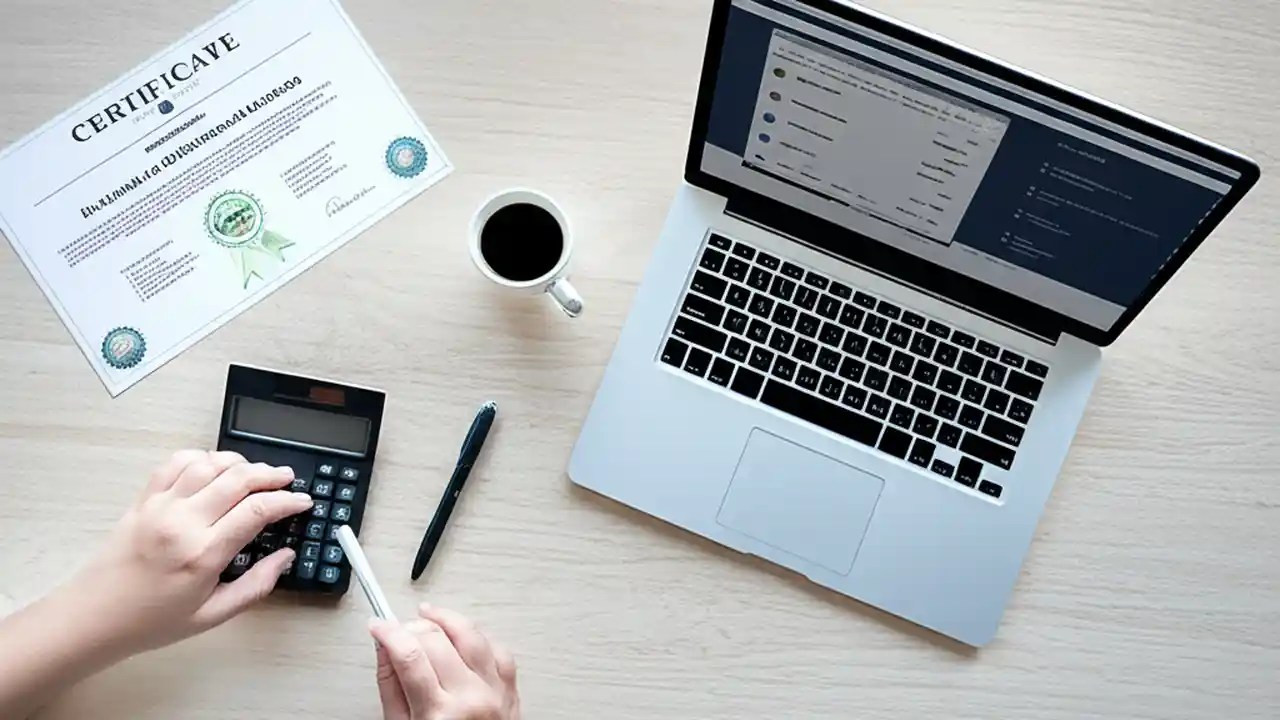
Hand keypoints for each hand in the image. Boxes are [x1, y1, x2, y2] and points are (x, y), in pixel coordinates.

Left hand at [66, 449, 313, 653]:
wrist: (92, 618)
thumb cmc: (150, 621)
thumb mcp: (212, 615)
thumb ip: (255, 586)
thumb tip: (284, 558)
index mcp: (203, 554)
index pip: (257, 511)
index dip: (287, 501)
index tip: (302, 502)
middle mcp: (182, 523)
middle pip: (238, 478)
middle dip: (270, 475)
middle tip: (287, 480)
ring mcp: (159, 507)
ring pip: (208, 463)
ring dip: (238, 462)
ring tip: (255, 472)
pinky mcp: (142, 501)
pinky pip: (175, 464)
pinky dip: (200, 458)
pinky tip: (213, 467)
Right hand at [371, 604, 519, 719]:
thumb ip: (392, 688)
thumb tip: (384, 649)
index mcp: (439, 714)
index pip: (410, 655)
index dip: (389, 632)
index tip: (378, 625)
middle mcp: (471, 699)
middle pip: (438, 640)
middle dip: (412, 626)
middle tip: (398, 628)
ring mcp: (496, 693)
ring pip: (472, 635)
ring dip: (447, 619)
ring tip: (428, 615)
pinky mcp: (512, 691)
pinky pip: (498, 650)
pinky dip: (478, 636)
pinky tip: (464, 633)